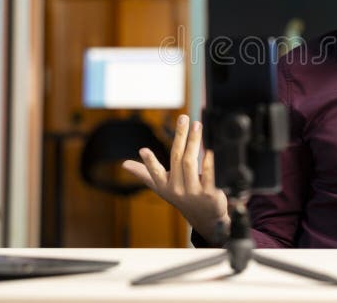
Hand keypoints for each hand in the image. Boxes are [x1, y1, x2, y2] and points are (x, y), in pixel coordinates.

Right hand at [122, 114, 229, 241]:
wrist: (205, 218)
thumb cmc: (182, 198)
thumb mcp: (162, 187)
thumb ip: (145, 173)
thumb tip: (124, 164)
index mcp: (165, 186)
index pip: (154, 173)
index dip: (148, 162)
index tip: (143, 150)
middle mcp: (177, 189)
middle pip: (177, 158)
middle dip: (180, 136)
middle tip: (183, 118)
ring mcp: (194, 192)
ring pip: (191, 162)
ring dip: (194, 141)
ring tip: (197, 125)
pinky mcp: (209, 194)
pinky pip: (209, 173)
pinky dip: (210, 160)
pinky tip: (211, 147)